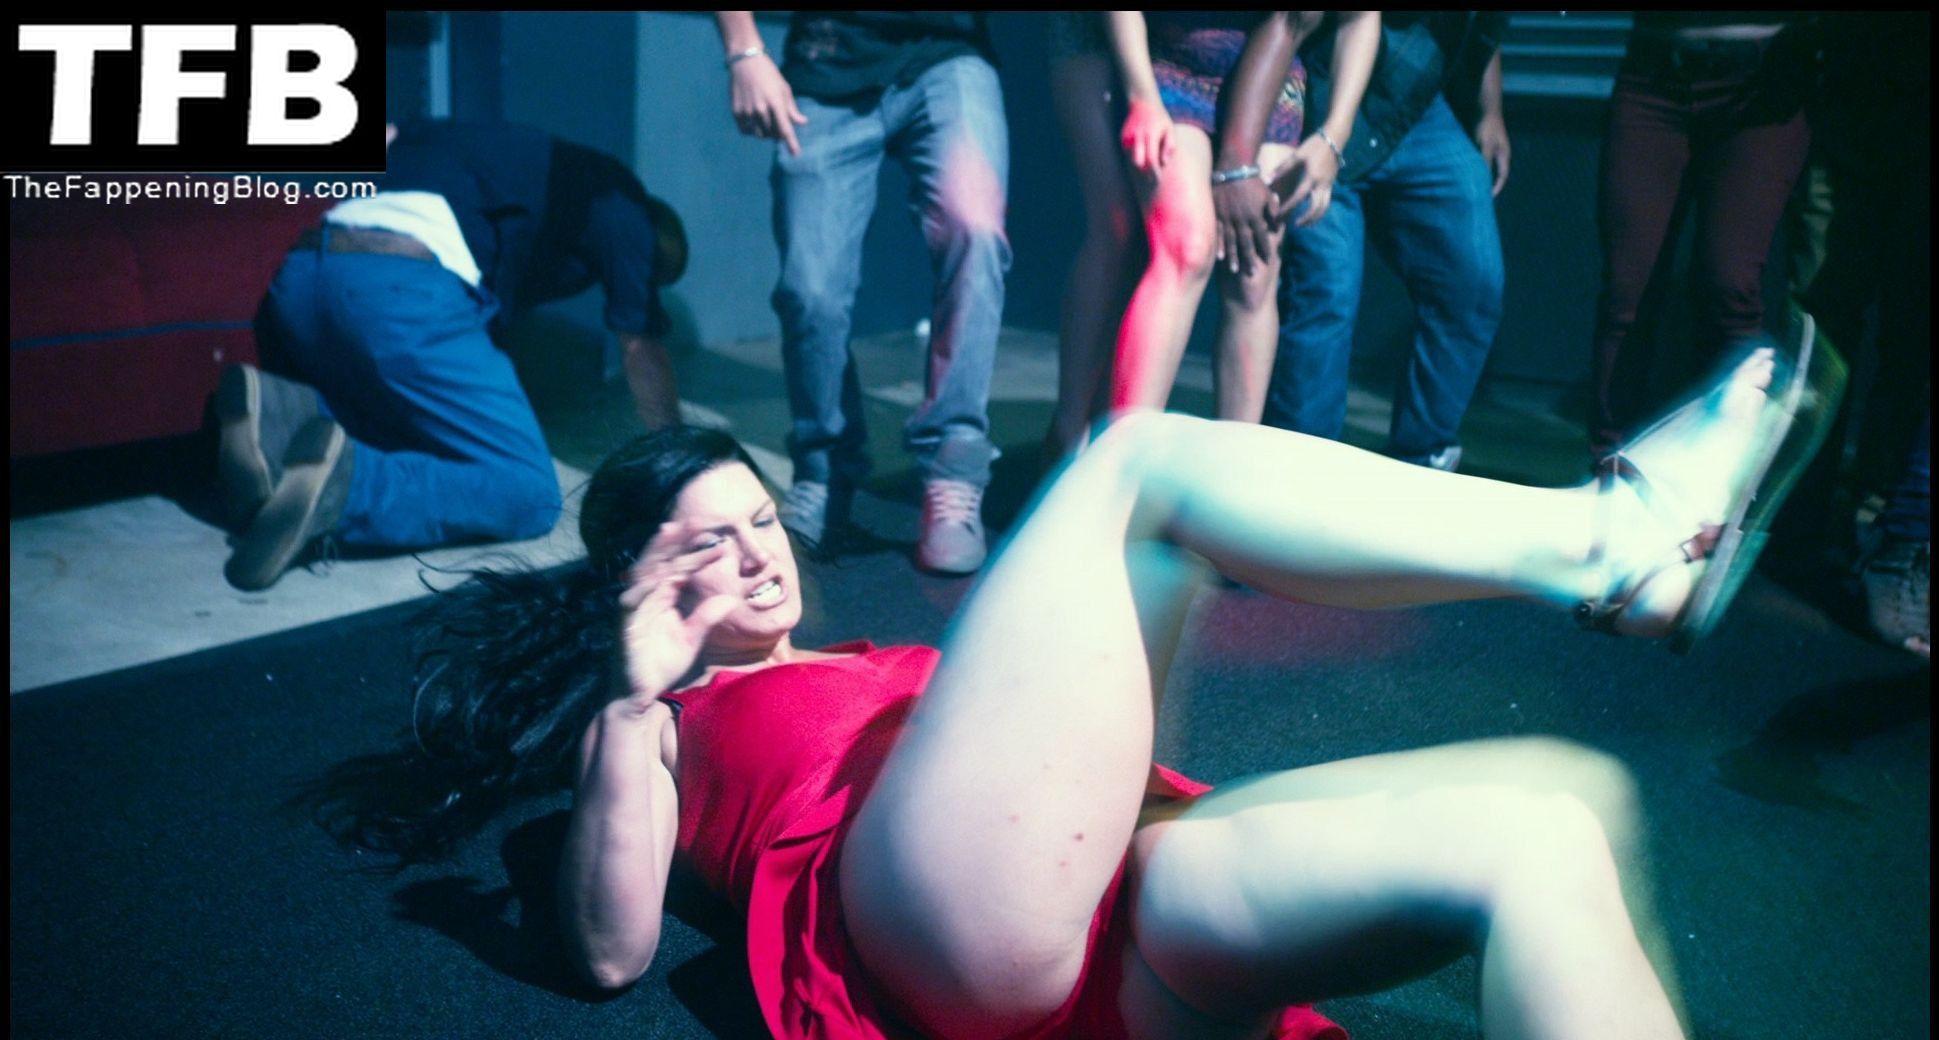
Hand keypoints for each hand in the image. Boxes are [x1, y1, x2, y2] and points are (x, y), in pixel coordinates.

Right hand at [614, 519, 740, 703]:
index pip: (679, 565)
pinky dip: (644, 586)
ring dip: (658, 552)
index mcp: (661, 595)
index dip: (697, 551)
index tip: (720, 538)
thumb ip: (706, 616)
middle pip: (660, 559)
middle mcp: (645, 596)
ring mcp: (632, 608)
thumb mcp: (691, 637)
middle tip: (699, 520)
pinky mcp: (624, 624)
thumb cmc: (660, 664)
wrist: (638, 694)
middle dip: (678, 539)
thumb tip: (730, 598)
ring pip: (645, 572)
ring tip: (672, 531)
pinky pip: (631, 601)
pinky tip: (659, 575)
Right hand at [728, 55, 806, 155]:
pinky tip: (754, 124)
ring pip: (759, 134)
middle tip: (777, 123)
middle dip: (777, 133)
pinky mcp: (736, 111)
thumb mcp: (784, 88)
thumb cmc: (769, 74)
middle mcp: (761, 108)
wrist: (745, 61)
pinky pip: (745, 131)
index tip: (795, 154)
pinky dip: (751, 131)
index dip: (791, 143)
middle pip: (772, 134)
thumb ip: (791, 108)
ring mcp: (747, 111)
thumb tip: (802, 122)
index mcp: (775, 102)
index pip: (785, 129)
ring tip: (766, 122)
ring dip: (765, 133)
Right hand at [1119, 97, 1174, 173]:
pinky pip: (1129, 153)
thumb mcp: (1170, 130)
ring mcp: (1128, 137)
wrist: (1143, 103)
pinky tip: (1142, 151)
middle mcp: (1137, 137)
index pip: (1151, 159)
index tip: (1158, 179)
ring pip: (1131, 159)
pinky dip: (1136, 156)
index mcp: (1151, 135)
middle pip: (1137, 163)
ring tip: (1148, 162)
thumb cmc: (1159, 118)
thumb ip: (1169, 146)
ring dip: (1140, 164)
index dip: (1154, 172)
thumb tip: (1163, 163)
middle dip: (1144, 172)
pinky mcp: (1123, 138)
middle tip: (1151, 176)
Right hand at [1213, 174, 1279, 276]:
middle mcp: (1242, 219)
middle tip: (1252, 273)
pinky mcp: (1218, 215)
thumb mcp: (1267, 194)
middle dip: (1249, 258)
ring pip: (1232, 241)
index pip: (1262, 236)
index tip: (1268, 261)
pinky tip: (1220, 257)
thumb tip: (1279, 222)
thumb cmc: (1253, 181)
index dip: (1265, 249)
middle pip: (1247, 243)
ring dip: (1234, 256)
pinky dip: (1220, 246)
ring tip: (1235, 270)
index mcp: (1256, 215)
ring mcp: (1228, 218)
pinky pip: (1218, 234)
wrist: (1234, 168)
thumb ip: (1273, 209)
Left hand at [1275, 131, 1342, 228]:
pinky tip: (1312, 213)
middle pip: (1316, 208)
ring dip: (1315, 218)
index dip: (1288, 207)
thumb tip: (1267, 179)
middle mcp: (1321, 185)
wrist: (1334, 139)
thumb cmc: (1314, 145)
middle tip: (1295, 225)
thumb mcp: (1297, 155)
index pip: (1299, 197)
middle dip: (1306, 219)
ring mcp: (1328, 186)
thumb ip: (1282, 169)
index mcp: (1311, 177)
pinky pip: (1326, 202)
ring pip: (1324, 208)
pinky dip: (1319, 210)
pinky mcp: (1331, 185)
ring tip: (1304, 223)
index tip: (1279, 215)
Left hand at [1472, 113, 1510, 196]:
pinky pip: (1479, 158)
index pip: (1502, 176)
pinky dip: (1474, 166)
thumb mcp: (1486, 145)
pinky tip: (1465, 170)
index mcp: (1503, 155)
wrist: (1485, 107)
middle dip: (1488, 183)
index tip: (1488, 198)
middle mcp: (1499, 153)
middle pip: (1495, 172)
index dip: (1497, 187)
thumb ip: (1485, 161)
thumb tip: (1482, 178)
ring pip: (1486, 165)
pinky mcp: (1483, 143)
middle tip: (1478, 194)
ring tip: (1470, 185)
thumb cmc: (1487, 126)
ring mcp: (1491, 148)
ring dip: (1480, 174)